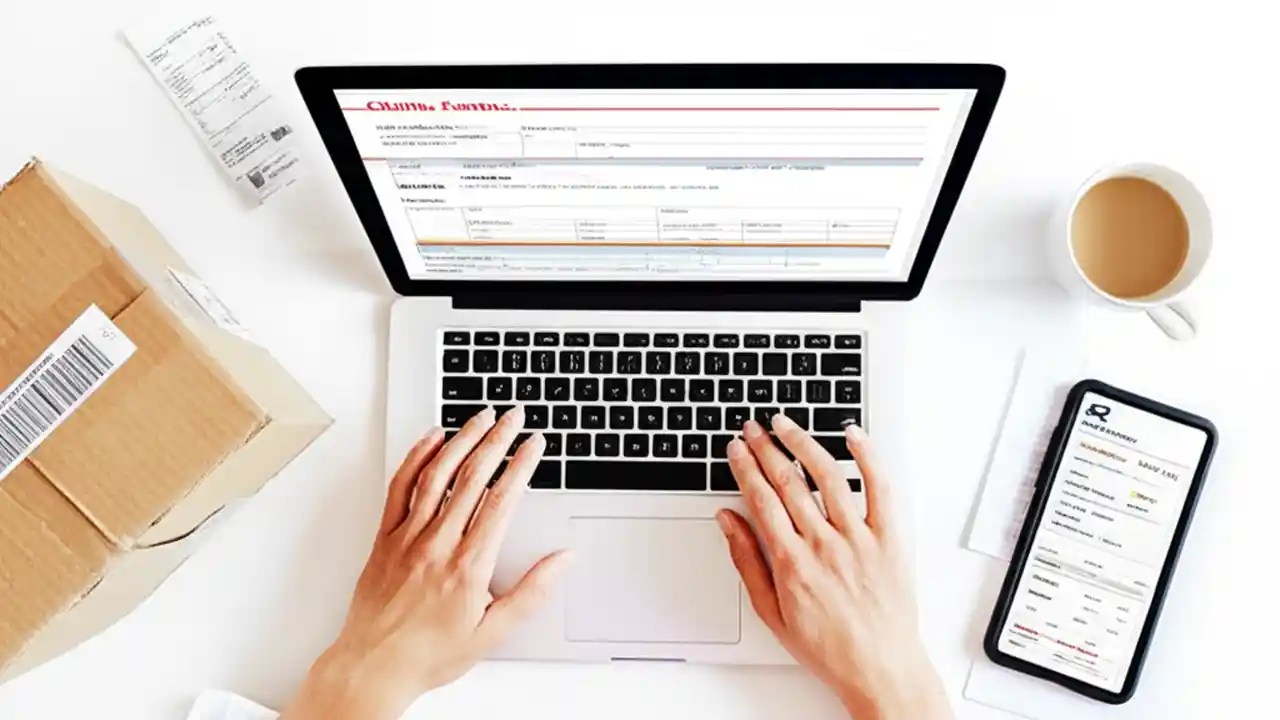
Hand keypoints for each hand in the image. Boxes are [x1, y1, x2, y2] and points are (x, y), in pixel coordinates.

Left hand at [282, 407, 570, 719]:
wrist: (374, 667)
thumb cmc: (431, 654)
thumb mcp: (494, 632)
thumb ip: (533, 592)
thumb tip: (563, 560)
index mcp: (469, 565)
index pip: (502, 500)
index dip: (522, 465)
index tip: (534, 444)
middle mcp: (437, 544)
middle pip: (473, 476)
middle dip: (498, 439)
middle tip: (514, 417)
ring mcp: (407, 537)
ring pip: (437, 474)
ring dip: (462, 439)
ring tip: (480, 417)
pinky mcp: (384, 538)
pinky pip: (400, 487)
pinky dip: (416, 458)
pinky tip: (431, 440)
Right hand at [717, 417, 950, 719]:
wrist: (880, 669)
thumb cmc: (828, 647)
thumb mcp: (770, 613)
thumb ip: (747, 561)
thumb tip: (727, 521)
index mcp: (792, 563)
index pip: (761, 499)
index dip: (744, 467)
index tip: (736, 449)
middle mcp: (824, 545)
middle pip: (788, 481)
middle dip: (765, 448)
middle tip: (753, 428)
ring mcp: (860, 539)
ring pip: (828, 475)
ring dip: (803, 443)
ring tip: (786, 424)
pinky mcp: (890, 538)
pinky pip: (880, 487)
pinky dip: (867, 456)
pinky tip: (851, 435)